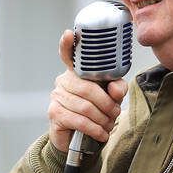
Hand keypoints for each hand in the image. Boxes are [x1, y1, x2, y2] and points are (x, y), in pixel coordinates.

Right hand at [48, 29, 128, 153]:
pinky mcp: (55, 114)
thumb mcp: (110, 98)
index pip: (69, 55)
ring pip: (85, 107)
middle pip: (88, 88)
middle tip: (115, 113)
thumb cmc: (94, 112)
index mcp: (76, 72)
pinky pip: (79, 120)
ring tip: (109, 125)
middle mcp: (64, 81)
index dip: (67, 44)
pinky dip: (94, 129)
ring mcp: (57, 97)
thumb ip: (116, 89)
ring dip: (102, 119)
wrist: (77, 138)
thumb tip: (114, 89)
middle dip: (107, 104)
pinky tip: (101, 133)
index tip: (69, 34)